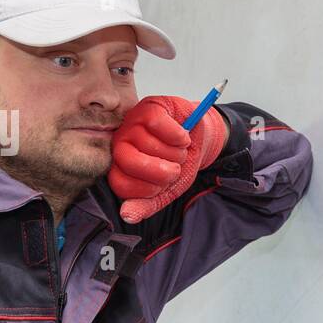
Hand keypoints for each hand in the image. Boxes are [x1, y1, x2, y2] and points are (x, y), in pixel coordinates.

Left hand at [107, 95, 226, 223]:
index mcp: (121, 167)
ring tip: (180, 150)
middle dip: (162, 171)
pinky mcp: (149, 107)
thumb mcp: (168, 190)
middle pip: (130, 162)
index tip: (164, 186)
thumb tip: (128, 216)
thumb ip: (147, 204)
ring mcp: (132, 123)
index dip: (148, 189)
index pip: (121, 185)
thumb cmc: (180, 162)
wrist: (201, 140)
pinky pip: (158, 125)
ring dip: (175, 153)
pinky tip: (182, 137)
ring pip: (149, 144)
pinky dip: (177, 136)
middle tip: (175, 168)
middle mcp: (121, 144)